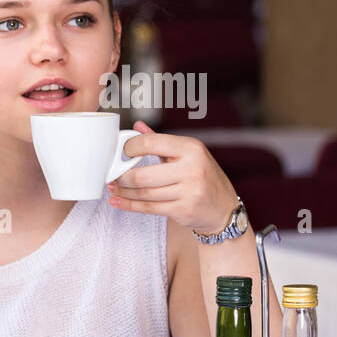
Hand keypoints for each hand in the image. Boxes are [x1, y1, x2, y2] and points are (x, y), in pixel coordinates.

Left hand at [107, 121, 239, 234]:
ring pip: (143, 193)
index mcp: (191, 148)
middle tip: (113, 176)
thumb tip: (137, 127)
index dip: (129, 148)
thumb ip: (160, 142)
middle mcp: (192, 168)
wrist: (224, 208)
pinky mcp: (183, 209)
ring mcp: (188, 191)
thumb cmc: (203, 177)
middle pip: (142, 175)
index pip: (151, 143)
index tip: (121, 153)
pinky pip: (148, 208)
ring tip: (114, 188)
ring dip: (123, 192)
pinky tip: (118, 201)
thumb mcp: (188, 154)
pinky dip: (129, 205)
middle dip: (122, 177)